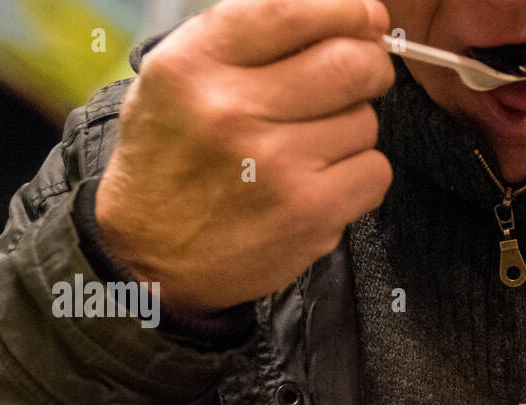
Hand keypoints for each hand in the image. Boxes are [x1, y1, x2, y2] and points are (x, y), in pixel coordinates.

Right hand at [95, 0, 394, 317]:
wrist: (150, 259)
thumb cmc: (172, 161)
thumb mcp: (178, 79)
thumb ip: (251, 39)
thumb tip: (356, 17)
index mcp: (194, 65)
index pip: (291, 11)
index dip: (344, 10)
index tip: (364, 16)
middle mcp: (233, 110)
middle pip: (349, 63)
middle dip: (369, 65)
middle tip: (361, 77)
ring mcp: (276, 164)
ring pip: (365, 121)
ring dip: (353, 128)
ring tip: (315, 146)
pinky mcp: (309, 213)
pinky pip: (375, 171)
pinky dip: (361, 174)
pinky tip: (326, 181)